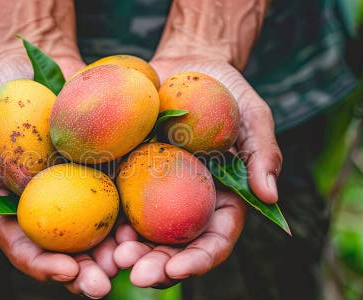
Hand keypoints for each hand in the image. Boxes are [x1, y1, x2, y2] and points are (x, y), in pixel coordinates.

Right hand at [0, 53, 118, 296]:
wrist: (42, 60)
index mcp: (12, 206)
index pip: (24, 246)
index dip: (42, 264)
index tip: (67, 271)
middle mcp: (48, 206)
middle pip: (64, 252)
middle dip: (83, 275)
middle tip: (103, 285)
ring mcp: (80, 192)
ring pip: (98, 236)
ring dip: (115, 255)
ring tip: (133, 263)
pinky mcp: (108, 173)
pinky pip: (123, 201)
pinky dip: (135, 219)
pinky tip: (150, 230)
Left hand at [109, 55, 281, 286]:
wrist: (185, 65)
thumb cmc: (228, 92)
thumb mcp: (253, 117)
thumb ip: (263, 154)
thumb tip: (270, 196)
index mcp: (219, 203)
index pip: (212, 242)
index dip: (197, 261)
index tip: (178, 270)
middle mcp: (184, 206)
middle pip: (171, 249)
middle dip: (155, 268)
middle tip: (135, 273)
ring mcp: (151, 194)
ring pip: (138, 235)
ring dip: (124, 253)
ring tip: (112, 256)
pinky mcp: (123, 175)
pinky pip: (111, 202)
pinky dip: (102, 220)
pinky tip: (92, 228)